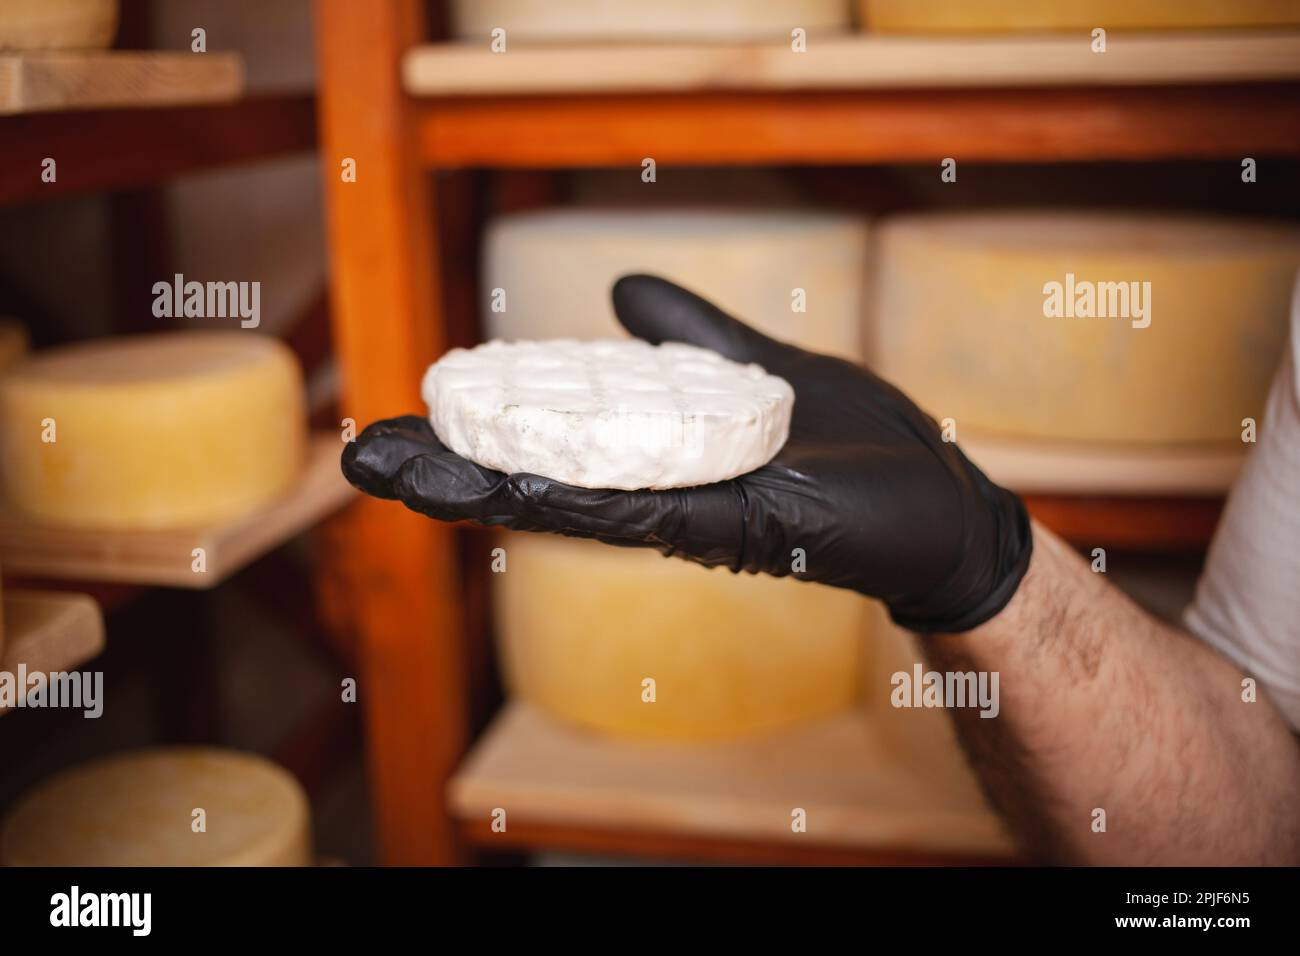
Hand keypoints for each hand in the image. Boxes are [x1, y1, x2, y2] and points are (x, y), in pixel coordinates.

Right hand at [342, 275, 1031, 632]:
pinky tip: (504, 487)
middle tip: (363, 461)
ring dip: (483, 492)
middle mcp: (661, 495)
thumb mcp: (758, 365)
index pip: (551, 442)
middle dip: (453, 472)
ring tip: (399, 476)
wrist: (938, 495)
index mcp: (658, 455)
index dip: (478, 432)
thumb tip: (619, 291)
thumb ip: (688, 336)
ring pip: (570, 504)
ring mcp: (695, 517)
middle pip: (539, 481)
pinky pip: (643, 511)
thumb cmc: (852, 441)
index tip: (405, 418)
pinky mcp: (741, 524)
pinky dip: (572, 499)